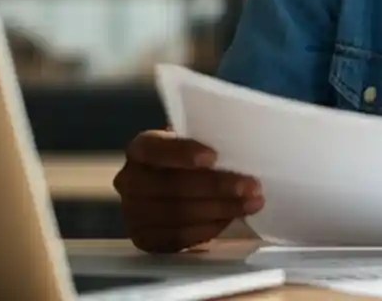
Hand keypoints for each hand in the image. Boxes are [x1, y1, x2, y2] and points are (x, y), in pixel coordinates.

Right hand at [113, 130, 264, 253]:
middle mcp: (129, 180)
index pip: (154, 148)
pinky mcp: (144, 239)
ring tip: (251, 203)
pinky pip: (178, 237)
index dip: (182, 152)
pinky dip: (209, 228)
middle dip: (216, 186)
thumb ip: (208, 142)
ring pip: (177, 214)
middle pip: (171, 185)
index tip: (214, 157)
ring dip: (220, 209)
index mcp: (140, 149)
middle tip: (251, 186)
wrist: (176, 190)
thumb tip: (240, 148)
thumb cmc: (192, 160)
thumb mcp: (196, 143)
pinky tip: (231, 219)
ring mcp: (133, 213)